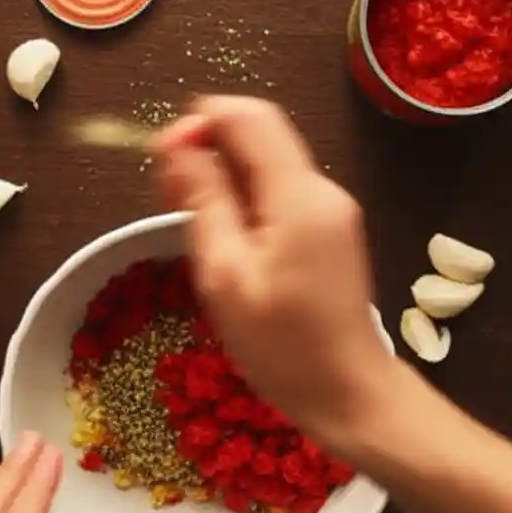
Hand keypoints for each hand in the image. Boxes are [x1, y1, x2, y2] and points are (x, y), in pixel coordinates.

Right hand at [154, 95, 402, 446]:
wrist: (350, 395)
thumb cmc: (282, 346)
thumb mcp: (226, 275)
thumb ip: (204, 200)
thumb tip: (179, 145)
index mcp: (299, 195)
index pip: (249, 117)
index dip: (199, 121)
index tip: (161, 159)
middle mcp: (323, 190)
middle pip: (259, 137)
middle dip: (208, 150)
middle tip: (168, 197)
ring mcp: (331, 211)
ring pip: (268, 166)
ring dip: (224, 179)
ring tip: (189, 221)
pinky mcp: (331, 232)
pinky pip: (281, 196)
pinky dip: (246, 202)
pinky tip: (225, 240)